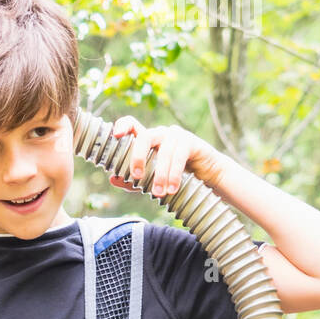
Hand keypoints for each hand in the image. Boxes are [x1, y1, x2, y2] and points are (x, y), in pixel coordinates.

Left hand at [107, 116, 227, 197]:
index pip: (132, 125)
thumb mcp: (151, 179)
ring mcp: (176, 135)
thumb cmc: (175, 175)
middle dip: (138, 157)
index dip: (123, 126)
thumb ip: (132, 180)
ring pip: (163, 151)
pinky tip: (172, 188)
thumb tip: (113, 179)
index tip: (116, 135)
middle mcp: (160, 134)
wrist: (206, 176)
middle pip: (144, 136)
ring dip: (160, 174)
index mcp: (147, 140)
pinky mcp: (190, 141)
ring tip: (159, 193)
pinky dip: (174, 174)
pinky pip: (179, 156)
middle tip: (137, 178)